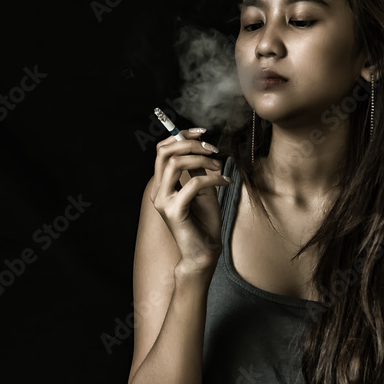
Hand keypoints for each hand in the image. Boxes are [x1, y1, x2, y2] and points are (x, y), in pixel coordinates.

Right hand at [148, 128, 228, 273]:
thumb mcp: (202, 189)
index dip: (180, 135)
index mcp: (161, 184)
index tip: (202, 132)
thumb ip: (197, 170)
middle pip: (164, 152)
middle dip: (190, 143)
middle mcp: (158, 191)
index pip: (162, 150)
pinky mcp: (174, 211)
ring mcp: (163, 201)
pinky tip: (225, 182)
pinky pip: (193, 184)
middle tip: (212, 148)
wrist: (203, 252)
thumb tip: (200, 146)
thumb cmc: (203, 223)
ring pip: (175, 164)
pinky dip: (213, 178)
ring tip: (218, 166)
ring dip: (201, 159)